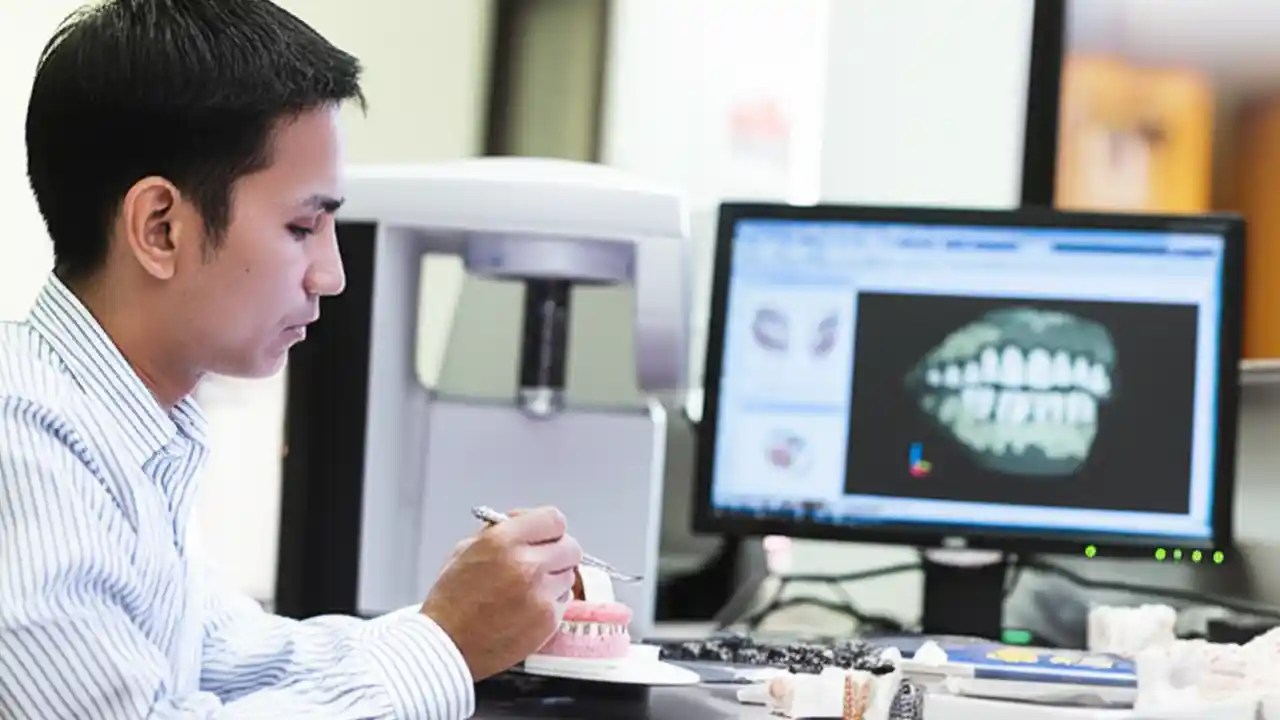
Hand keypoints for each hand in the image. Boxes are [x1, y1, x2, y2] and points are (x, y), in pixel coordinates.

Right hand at [421, 506, 582, 680]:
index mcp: (503, 540)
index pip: (553, 519)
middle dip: (558, 553)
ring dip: (554, 579)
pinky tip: (527, 609)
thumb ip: (499, 533)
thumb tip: (524, 524)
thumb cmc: (451, 600)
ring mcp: (541, 594)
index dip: (548, 528)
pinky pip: (563, 601)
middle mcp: (527, 564)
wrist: (446, 646)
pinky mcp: (548, 620)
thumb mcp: (465, 551)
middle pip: (571, 547)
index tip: (542, 536)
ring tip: (528, 590)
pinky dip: (550, 603)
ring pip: (569, 575)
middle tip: (542, 562)